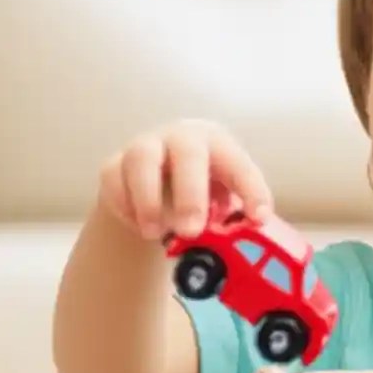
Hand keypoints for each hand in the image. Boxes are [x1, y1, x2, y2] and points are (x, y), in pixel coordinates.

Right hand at [97, 119, 272, 239]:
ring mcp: (146, 146)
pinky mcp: (114, 164)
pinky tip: (139, 228)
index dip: (251, 190)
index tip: (258, 218)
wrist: (158, 185)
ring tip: (156, 234)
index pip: (239, 164)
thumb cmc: (203, 190)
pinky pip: (114, 179)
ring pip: (142, 159)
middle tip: (191, 232)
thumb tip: (249, 231)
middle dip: (190, 194)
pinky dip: (126, 206)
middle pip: (188, 153)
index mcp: (219, 145)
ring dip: (149, 200)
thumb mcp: (225, 200)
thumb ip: (235, 215)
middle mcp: (183, 138)